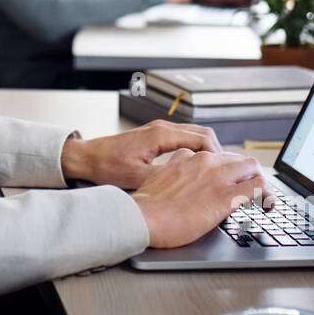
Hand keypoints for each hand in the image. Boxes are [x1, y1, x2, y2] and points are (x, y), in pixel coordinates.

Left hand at [61, 119, 223, 189]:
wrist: (87, 157)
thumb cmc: (106, 165)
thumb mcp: (137, 177)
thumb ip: (164, 178)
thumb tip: (188, 186)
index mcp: (161, 135)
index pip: (202, 138)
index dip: (218, 155)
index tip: (226, 169)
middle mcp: (162, 128)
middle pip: (202, 133)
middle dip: (218, 151)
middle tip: (226, 170)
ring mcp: (158, 130)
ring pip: (194, 134)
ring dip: (206, 149)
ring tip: (215, 170)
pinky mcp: (154, 136)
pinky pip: (183, 138)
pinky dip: (195, 149)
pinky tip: (195, 166)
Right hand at [132, 150, 274, 248]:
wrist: (142, 217)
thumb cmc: (146, 207)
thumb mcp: (157, 179)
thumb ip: (171, 174)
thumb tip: (177, 180)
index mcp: (187, 157)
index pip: (216, 156)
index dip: (226, 169)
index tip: (228, 180)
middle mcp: (204, 161)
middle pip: (237, 158)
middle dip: (246, 172)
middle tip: (250, 187)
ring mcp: (217, 177)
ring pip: (251, 166)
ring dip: (258, 179)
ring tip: (263, 196)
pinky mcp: (227, 195)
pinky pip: (257, 187)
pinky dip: (267, 194)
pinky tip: (267, 204)